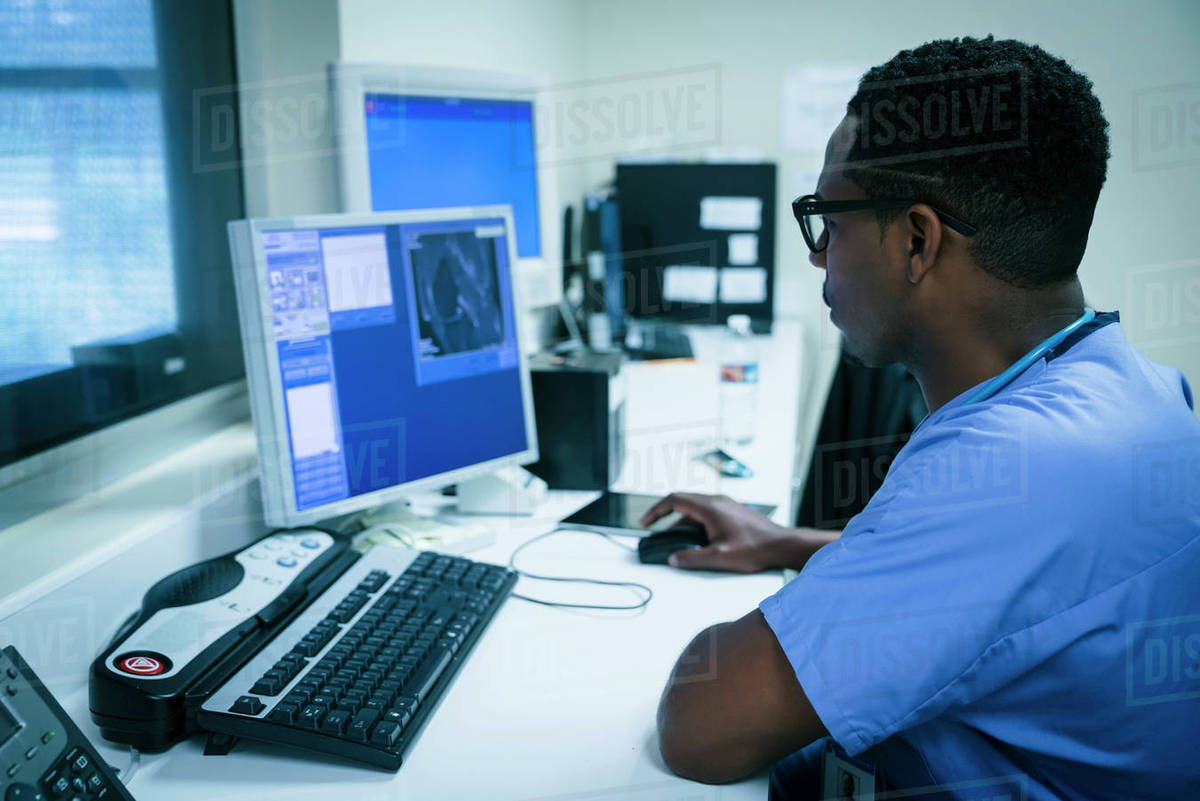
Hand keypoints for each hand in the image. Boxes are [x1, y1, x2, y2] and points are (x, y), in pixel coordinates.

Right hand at [639, 492, 833, 572]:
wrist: (781, 545)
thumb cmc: (755, 548)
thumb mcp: (719, 557)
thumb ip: (692, 558)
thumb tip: (673, 559)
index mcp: (709, 507)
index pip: (674, 500)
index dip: (656, 511)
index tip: (645, 522)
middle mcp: (716, 501)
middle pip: (681, 500)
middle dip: (664, 514)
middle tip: (652, 527)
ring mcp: (725, 505)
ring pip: (694, 508)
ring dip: (680, 521)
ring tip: (673, 540)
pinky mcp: (731, 512)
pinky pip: (705, 512)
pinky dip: (693, 522)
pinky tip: (695, 539)